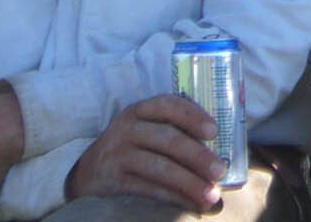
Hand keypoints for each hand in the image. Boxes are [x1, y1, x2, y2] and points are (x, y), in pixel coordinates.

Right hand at [65, 95, 225, 211]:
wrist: (87, 172)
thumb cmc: (134, 148)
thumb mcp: (149, 133)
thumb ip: (180, 137)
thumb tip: (223, 164)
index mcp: (141, 111)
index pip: (168, 105)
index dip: (193, 116)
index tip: (214, 131)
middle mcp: (128, 128)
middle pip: (167, 139)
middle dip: (198, 156)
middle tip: (221, 171)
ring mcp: (117, 154)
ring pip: (159, 167)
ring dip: (189, 182)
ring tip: (211, 195)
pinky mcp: (112, 180)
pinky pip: (148, 188)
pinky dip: (174, 197)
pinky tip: (191, 204)